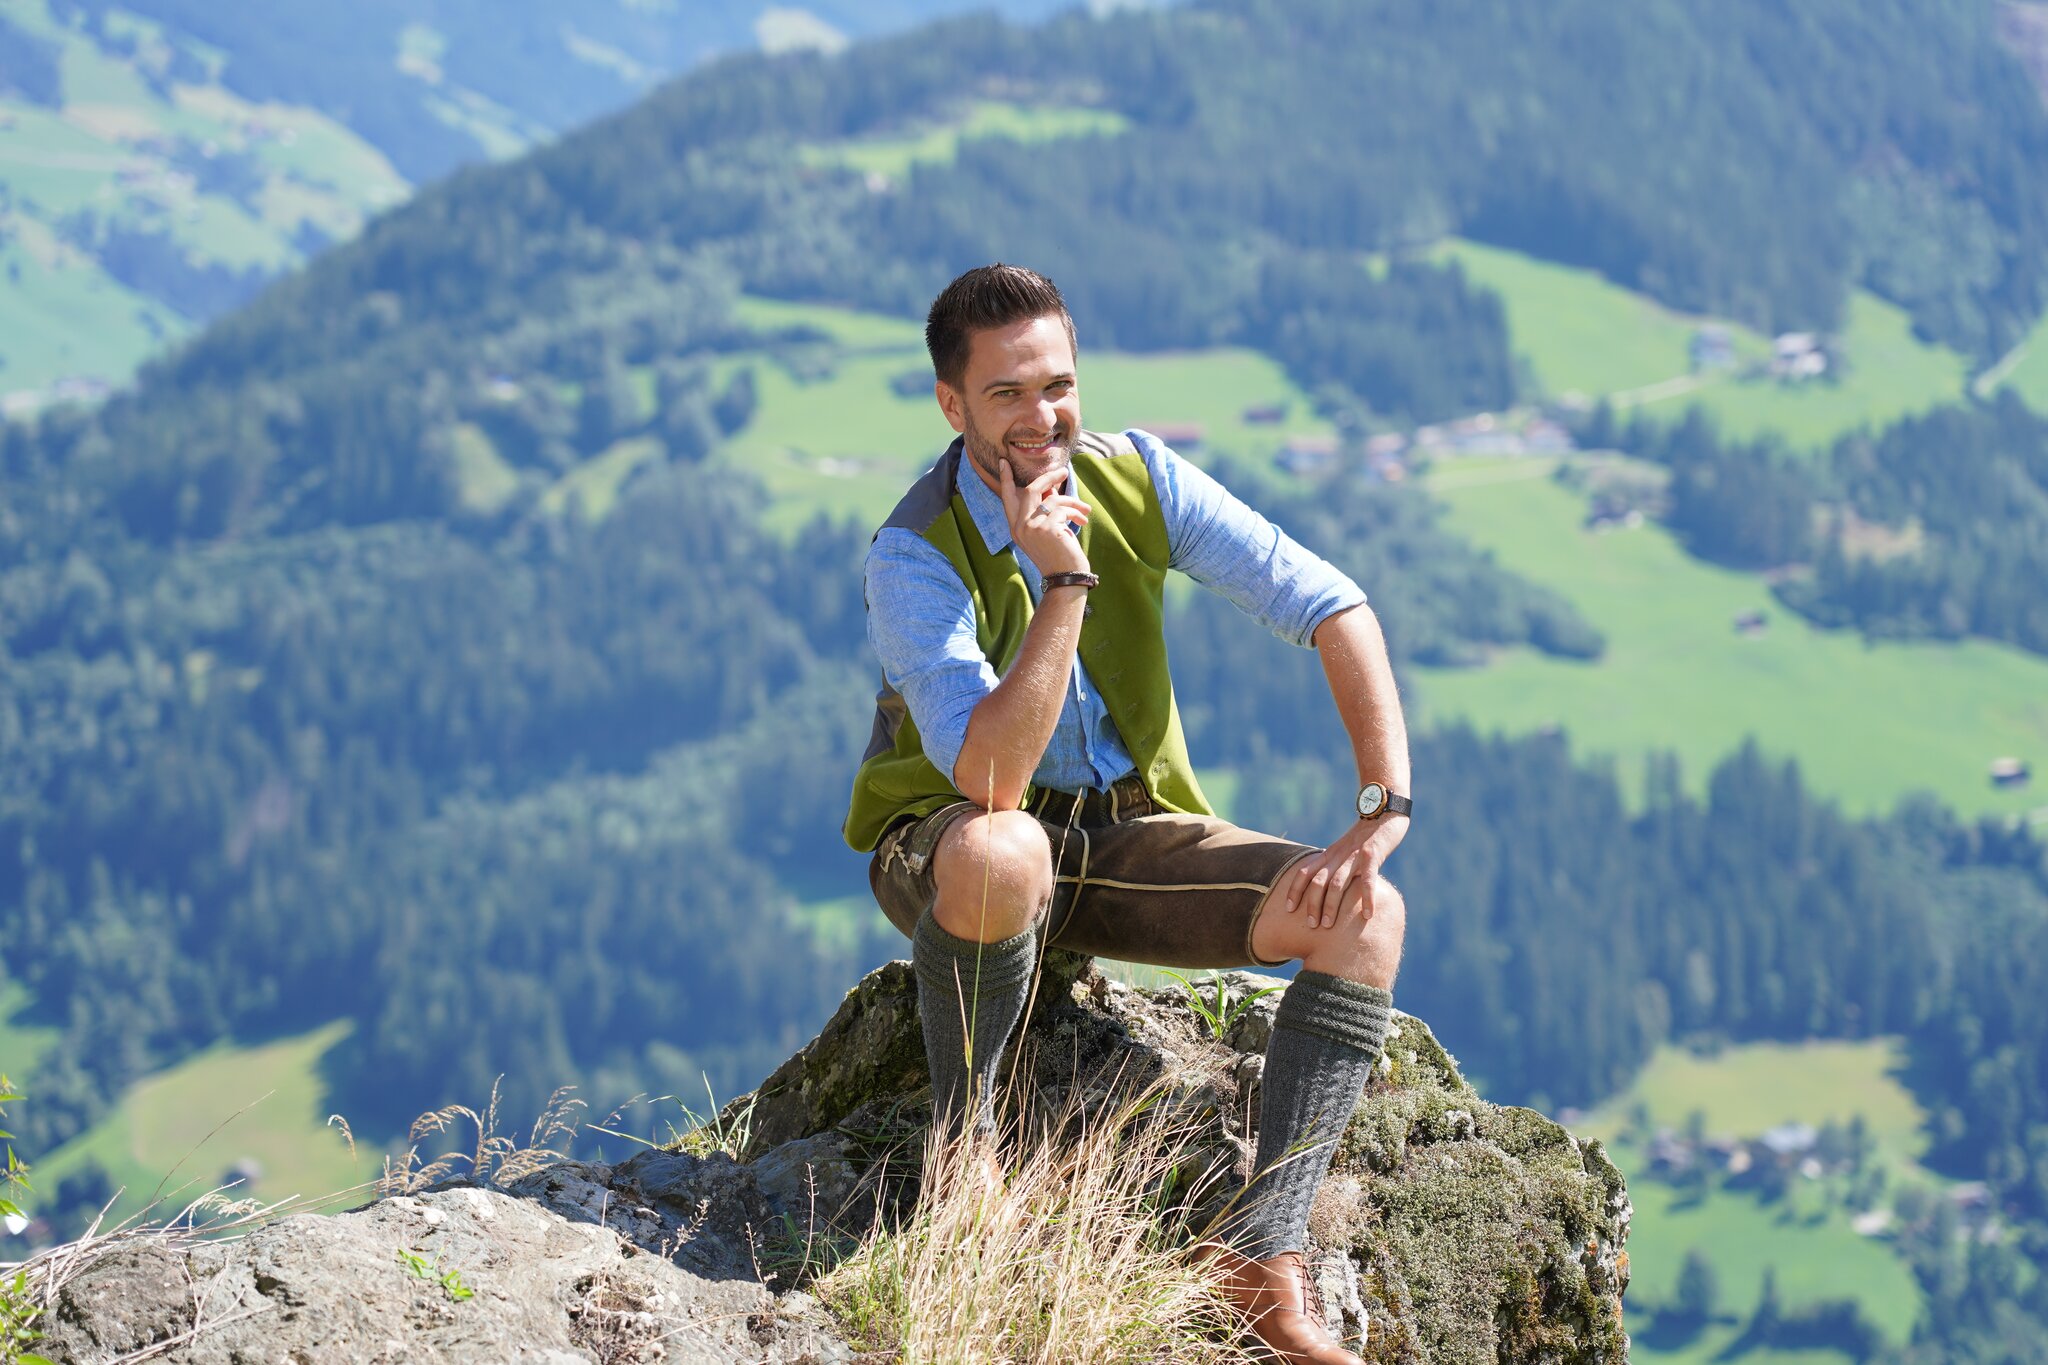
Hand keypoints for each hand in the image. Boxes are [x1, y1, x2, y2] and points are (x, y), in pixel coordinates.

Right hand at [999, 459, 1090, 577]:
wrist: (1066, 577)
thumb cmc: (1058, 555)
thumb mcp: (1045, 532)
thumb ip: (1043, 512)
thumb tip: (1051, 489)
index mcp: (1016, 528)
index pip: (1007, 498)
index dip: (1005, 479)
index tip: (1004, 462)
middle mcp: (1020, 526)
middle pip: (1030, 490)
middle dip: (1047, 478)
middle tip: (1063, 471)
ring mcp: (1032, 527)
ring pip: (1052, 498)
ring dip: (1071, 500)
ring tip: (1084, 509)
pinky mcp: (1047, 528)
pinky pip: (1063, 509)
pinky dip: (1076, 512)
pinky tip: (1082, 520)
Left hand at [1282, 814, 1407, 929]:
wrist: (1383, 813)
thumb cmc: (1363, 838)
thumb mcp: (1342, 851)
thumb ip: (1334, 867)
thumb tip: (1324, 890)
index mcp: (1328, 855)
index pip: (1304, 872)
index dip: (1294, 890)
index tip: (1288, 909)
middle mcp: (1337, 856)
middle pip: (1318, 881)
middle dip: (1312, 904)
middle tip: (1310, 925)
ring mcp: (1354, 856)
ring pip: (1337, 882)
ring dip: (1331, 905)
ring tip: (1328, 925)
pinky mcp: (1373, 856)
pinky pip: (1368, 880)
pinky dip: (1367, 898)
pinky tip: (1367, 915)